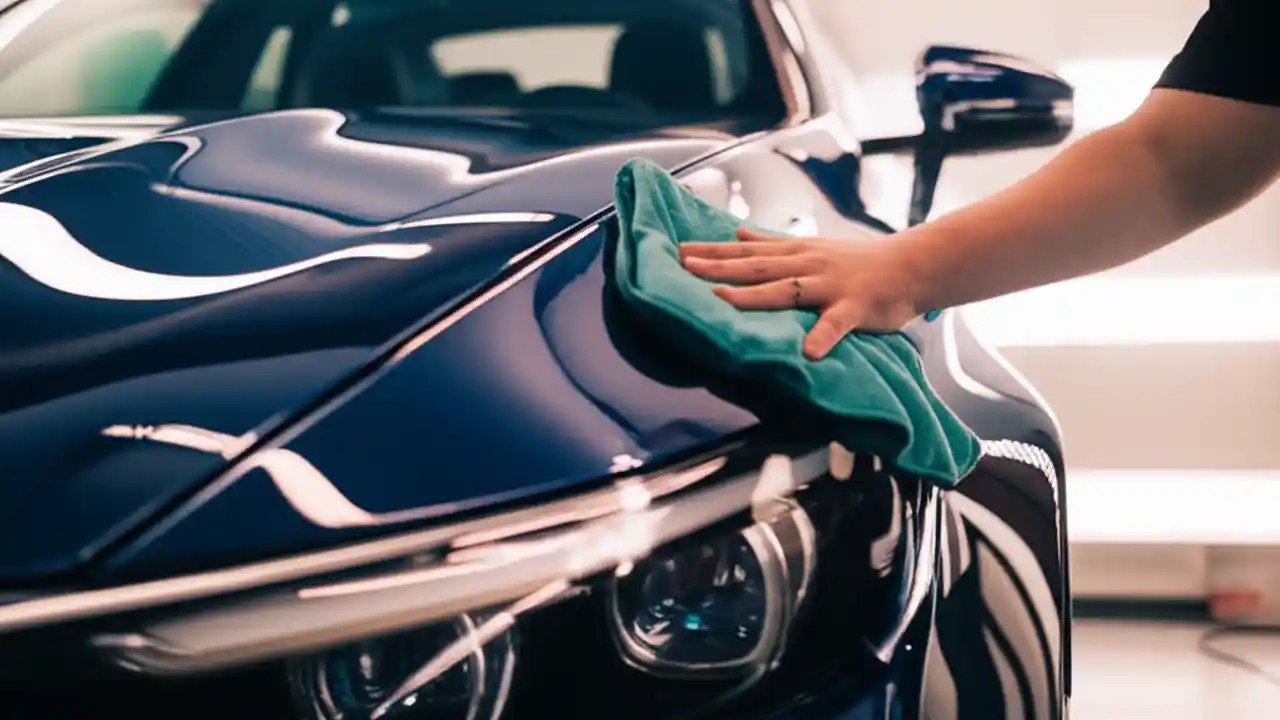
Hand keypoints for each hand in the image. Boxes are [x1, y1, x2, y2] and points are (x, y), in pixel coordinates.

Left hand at [680, 227, 922, 359]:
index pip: (746, 251)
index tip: (679, 250)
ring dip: (753, 295)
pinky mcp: (854, 308)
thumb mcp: (812, 246)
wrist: (912, 264)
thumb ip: (774, 244)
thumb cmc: (860, 260)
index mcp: (796, 252)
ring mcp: (830, 285)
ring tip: (721, 299)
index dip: (712, 252)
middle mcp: (807, 264)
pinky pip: (835, 325)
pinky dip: (822, 337)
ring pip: (785, 289)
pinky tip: (807, 352)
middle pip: (755, 266)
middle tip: (683, 265)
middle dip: (718, 266)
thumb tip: (737, 234)